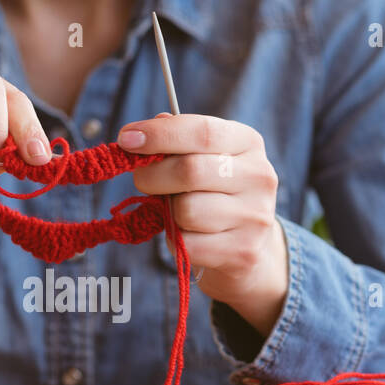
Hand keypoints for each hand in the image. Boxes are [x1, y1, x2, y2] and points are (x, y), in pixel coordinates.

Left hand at [119, 113, 287, 336]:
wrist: (248, 247)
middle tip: (142, 180)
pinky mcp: (243, 252)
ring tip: (178, 212)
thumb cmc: (214, 194)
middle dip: (152, 176)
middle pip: (189, 171)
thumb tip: (135, 135)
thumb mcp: (203, 159)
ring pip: (186, 211)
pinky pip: (188, 245)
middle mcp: (258, 176)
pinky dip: (176, 241)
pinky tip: (189, 236)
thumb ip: (174, 143)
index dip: (160, 134)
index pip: (202, 132)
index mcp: (248, 142)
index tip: (126, 138)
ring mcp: (254, 216)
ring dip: (169, 213)